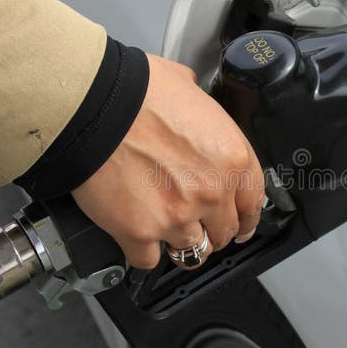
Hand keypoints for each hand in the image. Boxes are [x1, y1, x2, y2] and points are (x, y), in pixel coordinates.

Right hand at [71, 54, 264, 268]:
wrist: (94, 105)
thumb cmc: (137, 91)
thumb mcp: (189, 88)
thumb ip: (202, 114)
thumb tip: (196, 116)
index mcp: (230, 157)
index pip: (252, 203)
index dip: (245, 218)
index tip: (240, 225)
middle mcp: (210, 192)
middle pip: (224, 232)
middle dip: (210, 230)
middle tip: (194, 222)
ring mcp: (176, 217)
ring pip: (191, 251)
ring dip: (179, 243)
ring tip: (164, 229)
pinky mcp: (139, 233)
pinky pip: (148, 260)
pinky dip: (142, 251)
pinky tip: (136, 236)